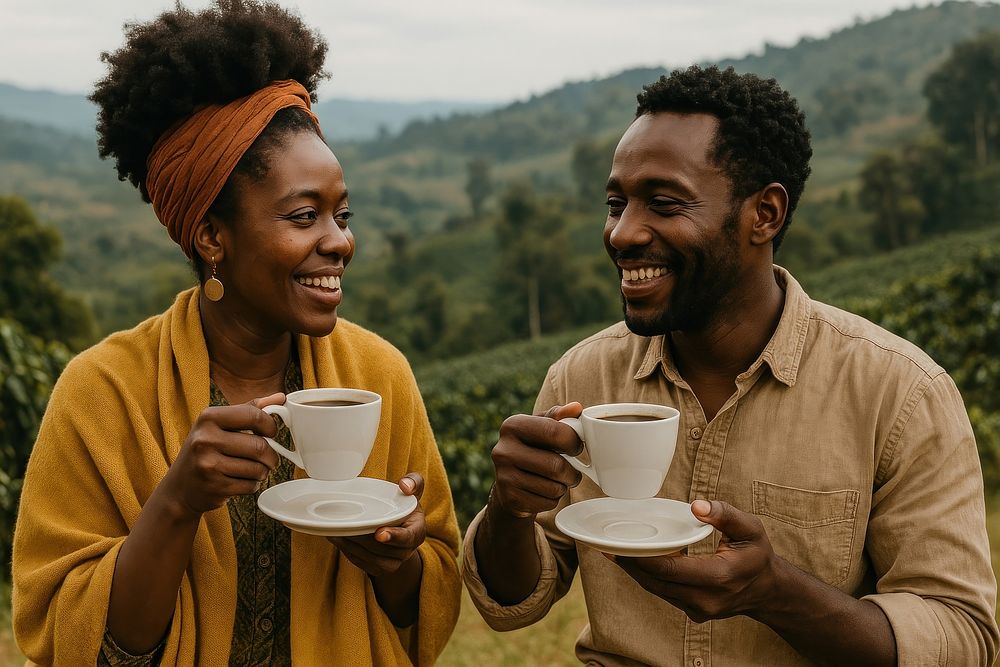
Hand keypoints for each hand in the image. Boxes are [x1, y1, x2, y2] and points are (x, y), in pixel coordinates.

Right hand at [159, 393, 283, 517]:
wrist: (179, 487)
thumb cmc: (206, 450)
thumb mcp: (220, 424)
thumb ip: (250, 409)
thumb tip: (280, 397)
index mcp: (208, 417)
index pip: (254, 415)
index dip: (270, 425)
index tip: (271, 433)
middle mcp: (205, 439)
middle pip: (259, 446)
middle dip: (271, 455)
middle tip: (270, 458)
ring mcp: (208, 464)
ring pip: (258, 468)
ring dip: (262, 471)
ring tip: (253, 470)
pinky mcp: (214, 487)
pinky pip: (250, 485)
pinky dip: (252, 485)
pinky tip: (241, 481)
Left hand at [328, 473, 425, 577]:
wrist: (399, 525)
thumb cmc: (403, 504)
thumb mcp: (412, 490)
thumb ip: (413, 482)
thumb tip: (405, 486)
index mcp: (417, 531)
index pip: (408, 537)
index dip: (394, 536)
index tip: (379, 533)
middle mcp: (407, 551)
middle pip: (384, 549)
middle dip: (364, 539)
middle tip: (347, 526)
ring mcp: (394, 563)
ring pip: (371, 558)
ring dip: (353, 546)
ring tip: (338, 532)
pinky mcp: (379, 569)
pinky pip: (362, 564)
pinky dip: (349, 552)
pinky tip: (338, 539)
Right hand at [489, 402, 584, 518]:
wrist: (509, 483)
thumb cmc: (532, 448)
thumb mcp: (542, 427)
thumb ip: (559, 416)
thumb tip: (576, 408)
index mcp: (512, 425)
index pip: (554, 431)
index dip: (574, 442)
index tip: (576, 447)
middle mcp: (503, 450)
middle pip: (556, 465)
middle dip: (572, 471)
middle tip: (573, 470)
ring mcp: (504, 476)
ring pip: (554, 487)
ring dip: (564, 486)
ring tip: (558, 480)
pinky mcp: (510, 499)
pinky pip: (548, 502)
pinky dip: (554, 499)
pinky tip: (545, 491)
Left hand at [609, 499, 779, 622]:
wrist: (768, 590)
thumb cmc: (757, 555)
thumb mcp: (751, 528)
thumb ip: (725, 514)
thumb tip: (696, 505)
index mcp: (718, 577)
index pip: (669, 569)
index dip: (642, 557)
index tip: (621, 544)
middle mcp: (705, 599)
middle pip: (655, 582)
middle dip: (630, 564)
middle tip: (609, 545)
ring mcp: (698, 609)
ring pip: (656, 590)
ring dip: (635, 572)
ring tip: (616, 551)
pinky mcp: (693, 611)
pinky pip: (664, 593)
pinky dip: (648, 578)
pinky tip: (636, 561)